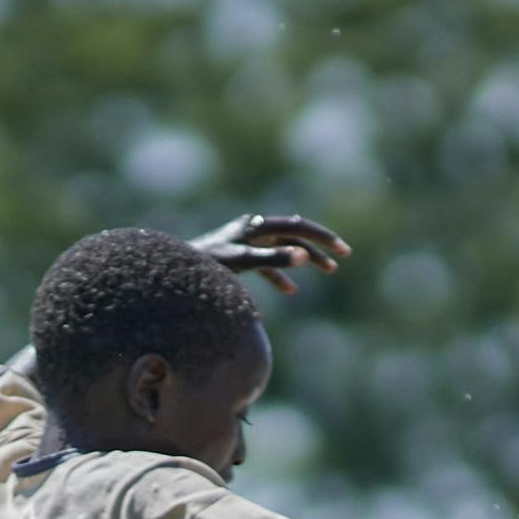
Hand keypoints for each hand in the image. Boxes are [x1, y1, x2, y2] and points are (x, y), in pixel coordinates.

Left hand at [192, 211, 350, 294]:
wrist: (175, 274)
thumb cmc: (208, 267)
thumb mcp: (244, 262)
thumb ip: (274, 259)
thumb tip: (304, 255)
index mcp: (256, 227)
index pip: (298, 226)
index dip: (322, 237)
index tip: (342, 250)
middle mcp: (252, 230)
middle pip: (295, 233)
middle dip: (321, 245)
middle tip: (344, 256)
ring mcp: (245, 243)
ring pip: (284, 248)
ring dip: (307, 258)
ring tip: (329, 271)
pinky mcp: (238, 257)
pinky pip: (266, 264)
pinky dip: (281, 275)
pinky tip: (290, 291)